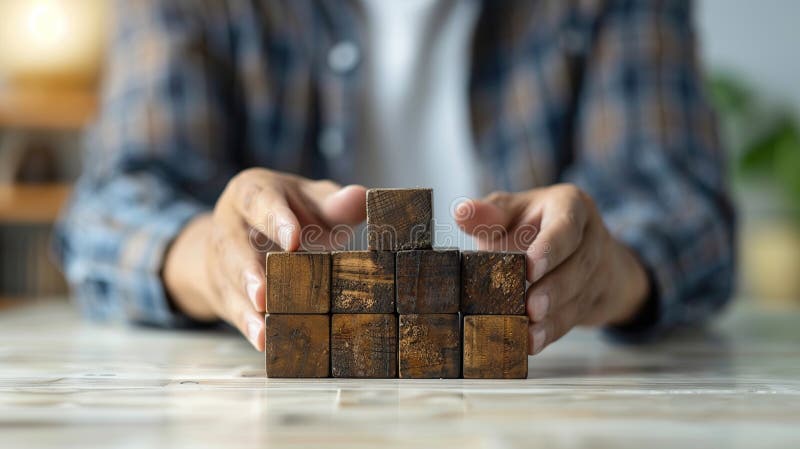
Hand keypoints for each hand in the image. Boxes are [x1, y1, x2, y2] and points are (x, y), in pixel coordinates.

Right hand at [164, 168, 365, 349]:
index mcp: (251, 192)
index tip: (295, 240)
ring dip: (246, 306)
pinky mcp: (224, 292)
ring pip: (231, 283)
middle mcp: (230, 225)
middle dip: (248, 271)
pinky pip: (234, 310)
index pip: (260, 201)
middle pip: (234, 247)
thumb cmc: (292, 215)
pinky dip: (249, 327)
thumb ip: (336, 203)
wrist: (246, 236)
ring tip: (262, 326)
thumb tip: (362, 197)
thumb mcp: (313, 202)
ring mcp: (222, 260)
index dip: (276, 220)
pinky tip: (263, 341)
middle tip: (264, 293)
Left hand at [455, 184, 649, 354]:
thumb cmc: (532, 226)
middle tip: (532, 308)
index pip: (566, 226)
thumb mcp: (513, 212)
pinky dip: (551, 332)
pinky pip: (573, 318)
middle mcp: (590, 237)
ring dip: (554, 318)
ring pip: (579, 296)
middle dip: (555, 289)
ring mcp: (597, 271)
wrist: (574, 248)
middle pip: (578, 265)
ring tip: (530, 332)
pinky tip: (532, 343)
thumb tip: (461, 212)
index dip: (550, 248)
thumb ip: (489, 214)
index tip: (530, 268)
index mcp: (570, 206)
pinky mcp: (592, 299)